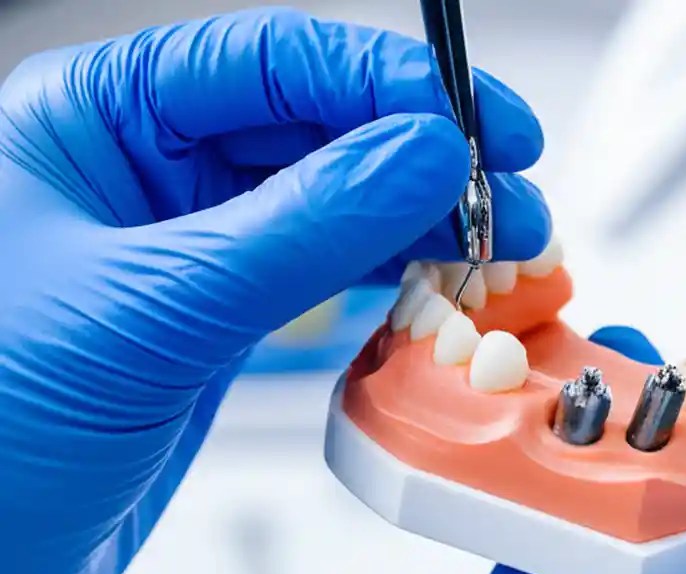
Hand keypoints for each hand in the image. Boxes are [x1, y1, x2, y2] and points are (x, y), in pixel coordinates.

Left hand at [0, 8, 547, 573]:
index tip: (472, 123)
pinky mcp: (221, 317)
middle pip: (318, 126)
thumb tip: (420, 157)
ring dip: (424, 218)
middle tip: (507, 194)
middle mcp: (146, 172)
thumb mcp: (154, 309)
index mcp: (96, 122)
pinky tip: (441, 283)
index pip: (269, 62)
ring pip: (336, 200)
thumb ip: (302, 227)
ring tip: (502, 242)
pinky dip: (394, 275)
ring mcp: (192, 246)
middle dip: (422, 157)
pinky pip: (328, 270)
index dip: (386, 82)